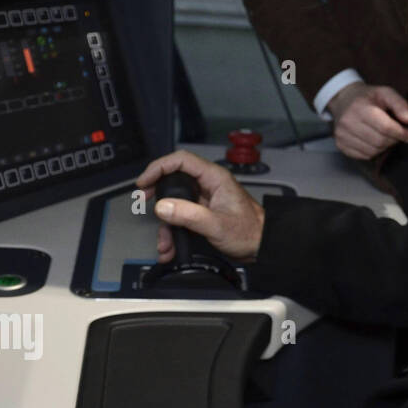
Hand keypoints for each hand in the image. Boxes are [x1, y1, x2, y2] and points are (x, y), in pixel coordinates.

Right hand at [136, 150, 265, 263]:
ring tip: (164, 242)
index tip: (145, 181)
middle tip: (144, 203)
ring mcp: (205, 199)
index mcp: (215, 178)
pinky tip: (171, 246)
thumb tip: (163, 207)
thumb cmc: (250, 232)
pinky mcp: (203, 213)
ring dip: (166, 223)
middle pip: (174, 179)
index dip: (160, 167)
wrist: (262, 246)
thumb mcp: (217, 224)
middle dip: (157, 194)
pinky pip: (181, 217)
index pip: (182, 160)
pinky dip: (173, 231)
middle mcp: (209, 185)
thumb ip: (189, 215)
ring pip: (175, 203)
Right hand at [327, 82, 407, 159]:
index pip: (385, 127)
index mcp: (359, 107)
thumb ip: (400, 105)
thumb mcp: (386, 93)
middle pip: (379, 141)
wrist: (344, 100)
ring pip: (372, 151)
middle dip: (393, 140)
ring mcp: (342, 135)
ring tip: (386, 137)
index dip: (401, 133)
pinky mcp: (340, 145)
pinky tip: (375, 142)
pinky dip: (374, 152)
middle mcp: (347, 122)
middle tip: (398, 135)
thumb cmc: (368, 97)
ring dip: (385, 147)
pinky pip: (364, 156)